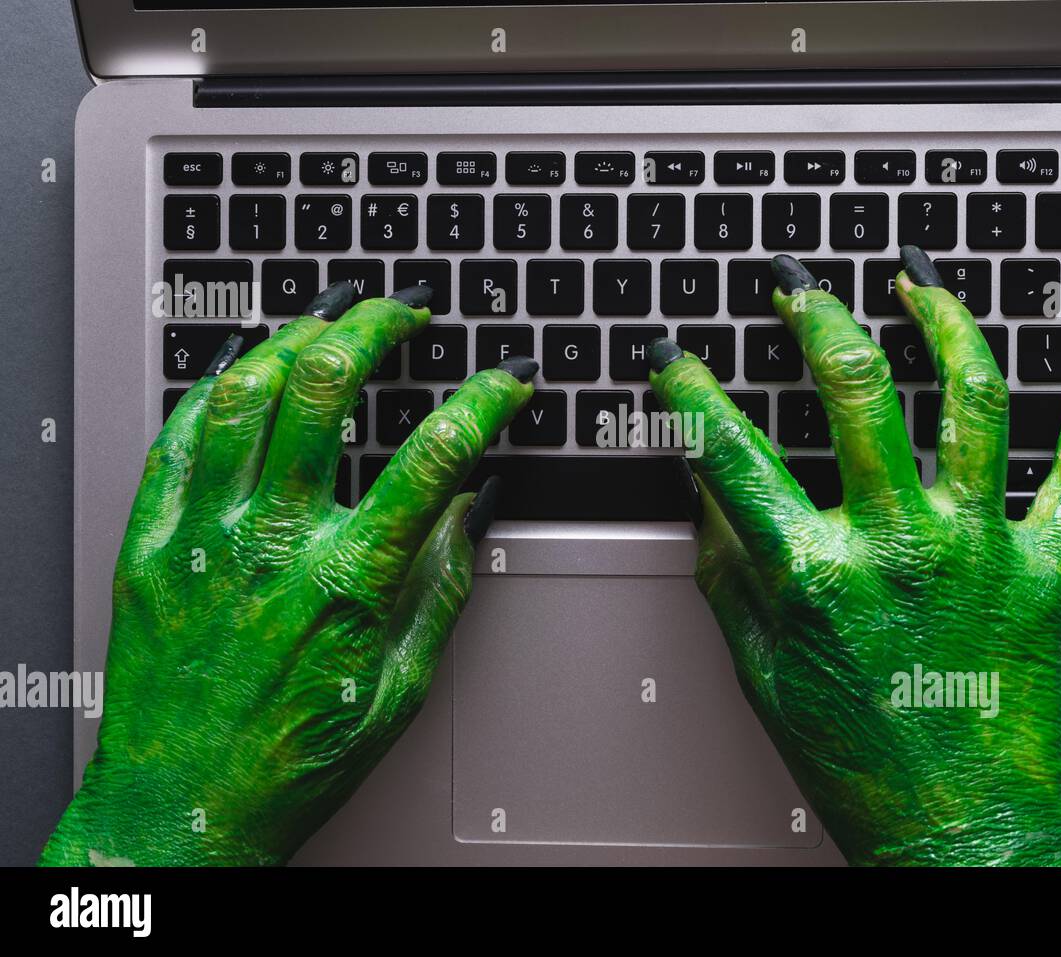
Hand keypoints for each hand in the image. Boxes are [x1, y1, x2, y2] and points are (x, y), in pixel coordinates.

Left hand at [41, 284, 535, 865]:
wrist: (179, 812)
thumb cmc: (290, 763)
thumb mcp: (398, 689)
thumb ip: (441, 588)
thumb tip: (472, 509)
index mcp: (346, 580)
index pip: (433, 457)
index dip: (482, 401)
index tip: (505, 381)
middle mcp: (273, 543)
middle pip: (325, 391)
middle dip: (374, 328)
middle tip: (402, 312)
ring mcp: (206, 537)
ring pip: (242, 396)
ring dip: (290, 338)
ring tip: (324, 315)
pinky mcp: (151, 546)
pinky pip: (174, 441)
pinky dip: (208, 389)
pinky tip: (235, 366)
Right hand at [649, 249, 1060, 865]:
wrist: (956, 829)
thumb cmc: (856, 760)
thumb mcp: (758, 667)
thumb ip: (726, 569)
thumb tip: (705, 490)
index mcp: (814, 574)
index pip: (732, 452)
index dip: (689, 391)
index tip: (673, 358)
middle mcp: (897, 546)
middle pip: (855, 391)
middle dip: (816, 315)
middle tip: (795, 286)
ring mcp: (975, 549)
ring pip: (971, 400)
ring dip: (945, 325)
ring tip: (921, 284)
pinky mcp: (1038, 571)